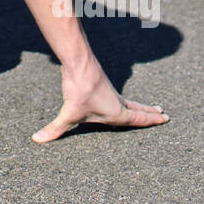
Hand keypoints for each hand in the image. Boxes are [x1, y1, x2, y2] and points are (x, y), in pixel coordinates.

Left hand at [31, 64, 168, 143]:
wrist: (78, 62)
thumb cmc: (79, 89)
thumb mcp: (68, 113)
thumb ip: (55, 129)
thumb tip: (37, 140)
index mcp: (116, 112)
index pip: (138, 119)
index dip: (151, 120)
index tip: (165, 118)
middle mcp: (116, 102)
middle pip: (138, 109)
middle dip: (150, 113)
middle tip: (163, 113)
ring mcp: (110, 92)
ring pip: (129, 101)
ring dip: (141, 105)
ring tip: (151, 107)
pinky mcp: (102, 84)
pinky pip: (118, 95)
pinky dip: (127, 100)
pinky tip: (121, 100)